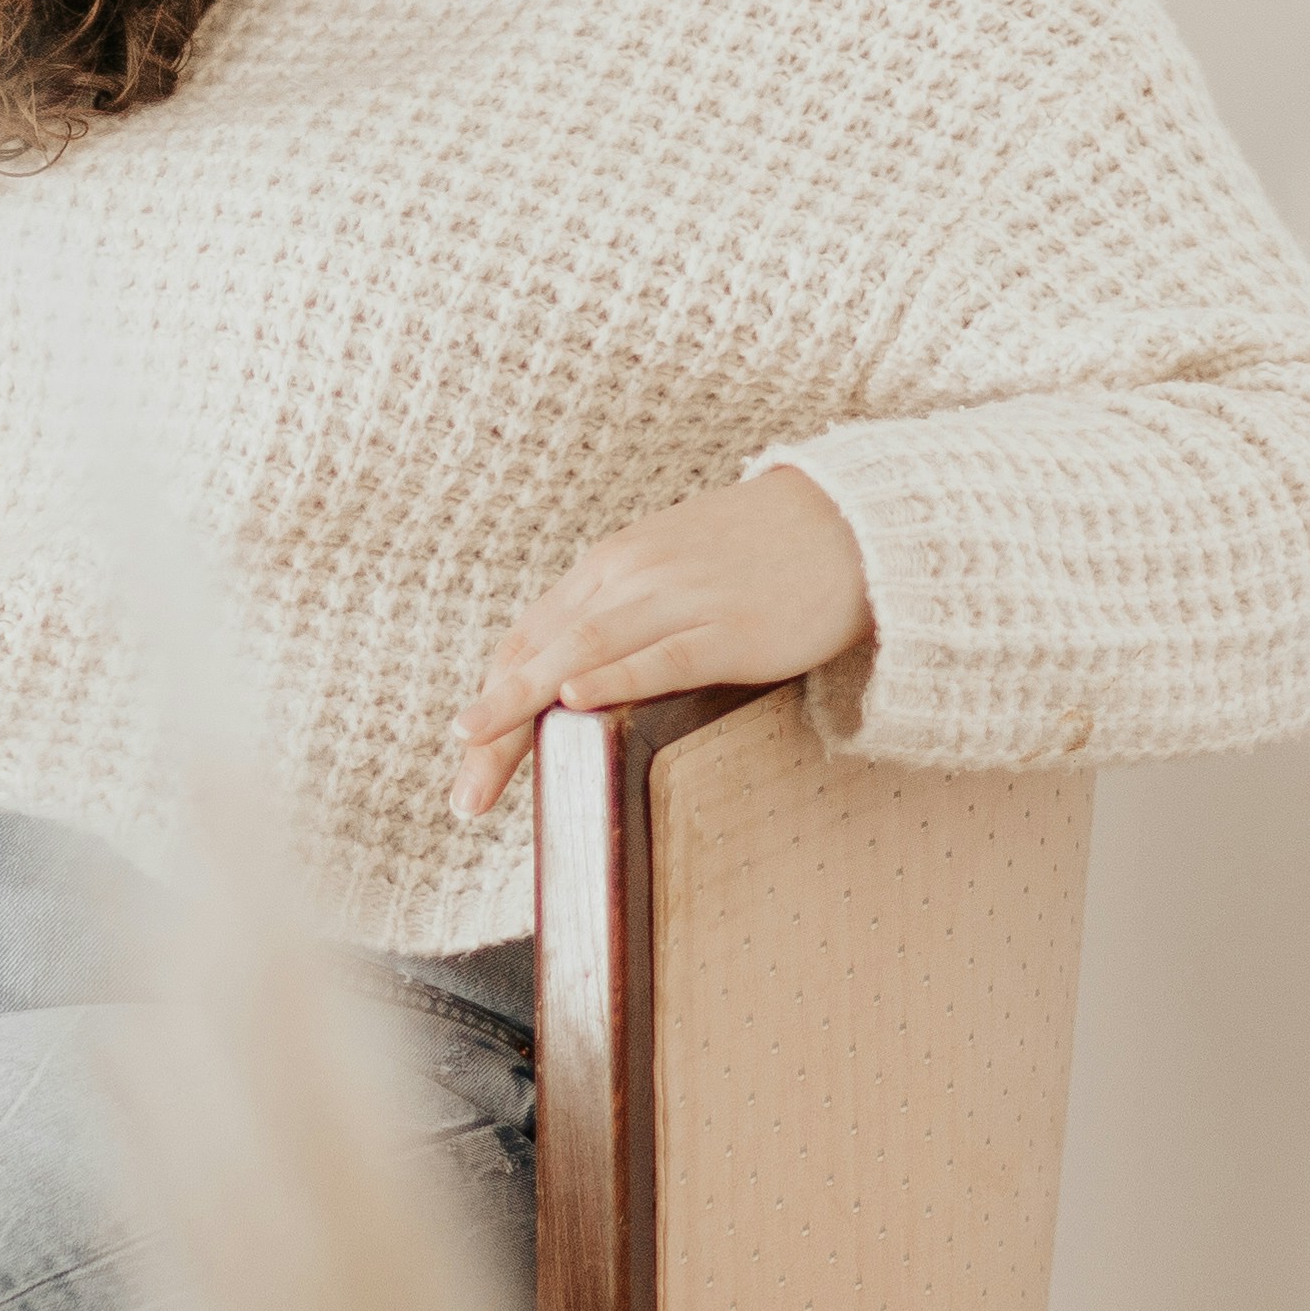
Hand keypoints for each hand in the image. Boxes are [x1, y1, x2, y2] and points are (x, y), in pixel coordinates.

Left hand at [446, 468, 872, 823]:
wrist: (848, 521)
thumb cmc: (757, 558)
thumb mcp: (670, 574)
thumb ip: (623, 617)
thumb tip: (573, 682)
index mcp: (610, 568)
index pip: (531, 635)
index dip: (493, 694)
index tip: (465, 751)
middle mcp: (631, 577)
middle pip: (541, 651)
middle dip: (495, 722)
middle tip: (461, 790)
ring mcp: (679, 599)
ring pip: (582, 650)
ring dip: (523, 704)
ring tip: (480, 750)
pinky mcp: (729, 629)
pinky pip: (659, 654)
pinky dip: (611, 676)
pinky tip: (572, 700)